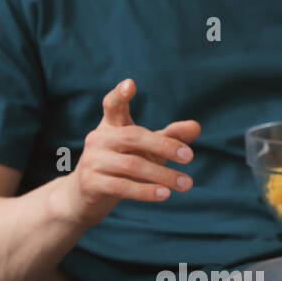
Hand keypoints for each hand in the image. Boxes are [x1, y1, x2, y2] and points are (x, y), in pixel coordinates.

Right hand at [54, 78, 200, 228]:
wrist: (85, 196)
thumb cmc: (122, 166)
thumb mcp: (147, 150)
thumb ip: (170, 138)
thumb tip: (196, 126)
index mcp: (110, 125)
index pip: (112, 105)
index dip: (120, 94)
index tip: (131, 84)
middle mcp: (98, 139)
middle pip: (133, 136)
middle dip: (164, 146)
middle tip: (190, 156)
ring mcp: (92, 160)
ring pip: (132, 165)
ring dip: (163, 175)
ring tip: (186, 184)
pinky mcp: (90, 183)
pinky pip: (122, 187)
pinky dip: (146, 191)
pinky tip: (165, 194)